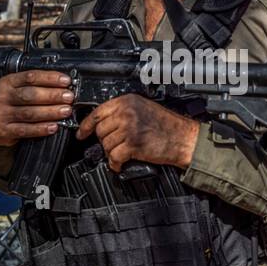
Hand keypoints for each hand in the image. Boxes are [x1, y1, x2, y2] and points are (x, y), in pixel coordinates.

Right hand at [0, 70, 74, 147]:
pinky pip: (26, 129)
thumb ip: (38, 86)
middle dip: (52, 95)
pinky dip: (41, 128)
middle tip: (68, 97)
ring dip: (50, 112)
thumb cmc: (14, 104)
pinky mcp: (4, 130)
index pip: (30, 77)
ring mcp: (2, 114)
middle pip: (30, 94)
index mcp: (9, 82)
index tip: (65, 81)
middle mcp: (4, 97)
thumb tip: (64, 86)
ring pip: (29, 113)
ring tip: (65, 111)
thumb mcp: (19, 90)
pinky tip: (54, 126)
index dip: (50, 78)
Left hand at [76, 94, 199, 171]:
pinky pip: (113, 156)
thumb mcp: (144, 108)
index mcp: (128, 101)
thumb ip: (124, 111)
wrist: (184, 138)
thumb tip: (104, 121)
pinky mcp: (133, 144)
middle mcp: (126, 112)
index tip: (82, 133)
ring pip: (106, 144)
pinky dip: (115, 163)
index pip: (98, 112)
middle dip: (104, 141)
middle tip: (113, 146)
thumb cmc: (168, 126)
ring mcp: (129, 127)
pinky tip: (120, 164)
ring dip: (111, 153)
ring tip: (121, 154)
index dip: (86, 125)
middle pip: (100, 129)